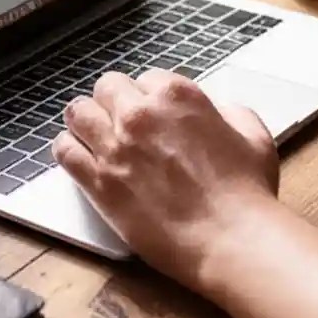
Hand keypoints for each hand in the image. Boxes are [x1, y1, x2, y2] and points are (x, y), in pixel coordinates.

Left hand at [52, 69, 278, 290]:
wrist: (230, 238)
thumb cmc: (246, 192)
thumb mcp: (253, 135)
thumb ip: (229, 113)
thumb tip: (216, 112)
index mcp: (177, 96)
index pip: (147, 78)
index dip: (150, 97)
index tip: (153, 114)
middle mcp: (140, 115)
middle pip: (106, 87)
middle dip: (114, 102)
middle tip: (121, 122)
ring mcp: (114, 147)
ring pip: (78, 113)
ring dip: (85, 121)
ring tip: (94, 135)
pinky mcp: (97, 182)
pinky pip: (64, 151)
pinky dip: (68, 149)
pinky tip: (79, 157)